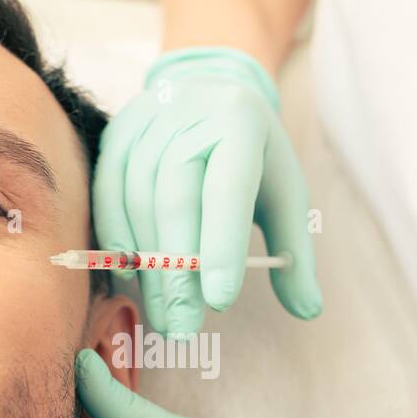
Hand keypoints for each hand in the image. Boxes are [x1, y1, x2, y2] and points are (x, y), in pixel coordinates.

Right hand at [92, 46, 322, 336]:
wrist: (210, 90)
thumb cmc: (254, 156)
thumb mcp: (285, 195)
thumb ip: (295, 253)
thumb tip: (309, 310)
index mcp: (241, 122)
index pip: (229, 189)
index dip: (223, 246)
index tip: (221, 302)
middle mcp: (190, 114)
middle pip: (176, 199)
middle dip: (178, 271)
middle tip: (183, 326)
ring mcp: (147, 121)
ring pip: (137, 200)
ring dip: (148, 266)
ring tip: (164, 315)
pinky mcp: (116, 133)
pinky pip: (107, 192)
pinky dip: (115, 238)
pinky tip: (130, 276)